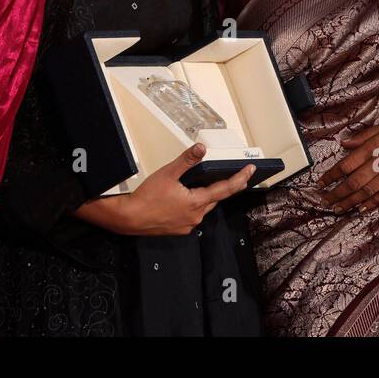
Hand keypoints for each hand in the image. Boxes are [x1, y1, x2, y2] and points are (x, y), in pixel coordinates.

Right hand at [120, 143, 255, 236]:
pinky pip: (193, 215)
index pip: (225, 189)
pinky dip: (194, 205)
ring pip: (204, 207)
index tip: (250, 171)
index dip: (240, 179)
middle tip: (234, 174)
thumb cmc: (145, 198)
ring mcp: (187, 224)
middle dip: (224, 186)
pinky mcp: (179, 229)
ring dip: (207, 196)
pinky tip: (187, 198)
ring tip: (205, 183)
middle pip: (216, 198)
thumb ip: (187, 161)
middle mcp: (195, 216)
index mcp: (196, 202)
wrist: (128, 218)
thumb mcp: (168, 174)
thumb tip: (201, 148)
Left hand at [320, 103, 378, 213]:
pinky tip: (362, 208)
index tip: (321, 183)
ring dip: (351, 201)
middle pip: (354, 181)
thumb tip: (344, 143)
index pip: (347, 164)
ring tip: (339, 208)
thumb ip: (364, 136)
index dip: (332, 175)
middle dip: (337, 193)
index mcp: (375, 144)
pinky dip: (373, 203)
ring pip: (368, 191)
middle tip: (325, 201)